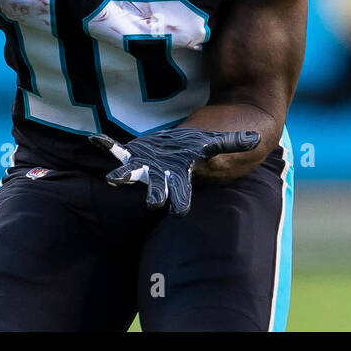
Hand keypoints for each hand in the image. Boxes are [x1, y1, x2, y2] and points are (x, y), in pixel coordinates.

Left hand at [89, 127, 260, 215]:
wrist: (184, 147)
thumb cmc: (202, 147)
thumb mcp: (215, 142)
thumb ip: (232, 142)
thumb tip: (255, 139)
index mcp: (182, 177)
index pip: (182, 193)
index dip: (180, 200)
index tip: (179, 211)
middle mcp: (161, 177)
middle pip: (157, 190)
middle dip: (154, 196)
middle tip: (152, 205)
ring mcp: (145, 166)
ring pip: (133, 174)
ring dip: (123, 176)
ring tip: (113, 179)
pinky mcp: (133, 153)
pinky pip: (117, 150)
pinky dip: (107, 145)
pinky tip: (95, 139)